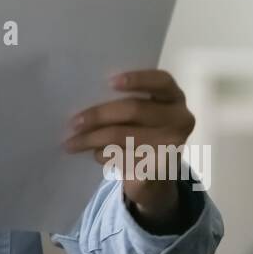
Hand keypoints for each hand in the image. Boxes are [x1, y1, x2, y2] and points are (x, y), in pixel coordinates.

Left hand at [63, 70, 195, 230]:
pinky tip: (95, 154)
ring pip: (123, 136)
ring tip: (72, 143)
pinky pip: (123, 158)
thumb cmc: (142, 132)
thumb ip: (123, 102)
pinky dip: (104, 156)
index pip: (161, 81)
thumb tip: (84, 100)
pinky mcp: (161, 169)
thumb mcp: (140, 113)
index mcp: (174, 97)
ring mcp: (173, 145)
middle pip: (134, 109)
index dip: (137, 79)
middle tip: (73, 123)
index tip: (109, 82)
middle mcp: (180, 119)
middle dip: (99, 115)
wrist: (157, 174)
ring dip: (92, 139)